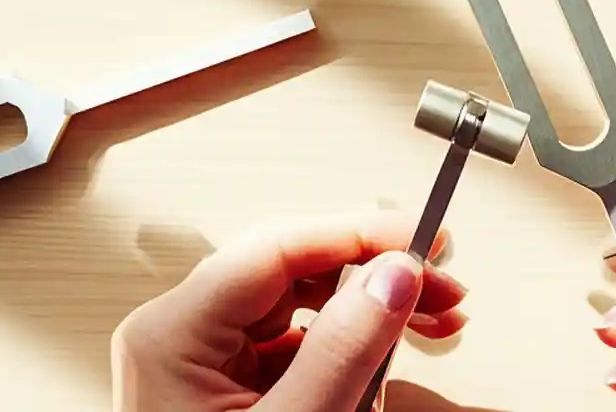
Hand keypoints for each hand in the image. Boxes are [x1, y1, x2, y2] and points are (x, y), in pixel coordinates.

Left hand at [113, 211, 468, 410]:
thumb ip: (343, 351)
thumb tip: (394, 275)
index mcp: (174, 334)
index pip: (275, 248)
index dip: (356, 233)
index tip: (423, 240)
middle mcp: (184, 333)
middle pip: (292, 267)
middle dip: (373, 268)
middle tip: (442, 280)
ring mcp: (207, 357)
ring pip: (302, 299)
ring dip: (372, 301)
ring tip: (438, 314)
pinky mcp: (233, 381)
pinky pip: (300, 339)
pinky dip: (353, 338)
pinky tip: (398, 343)